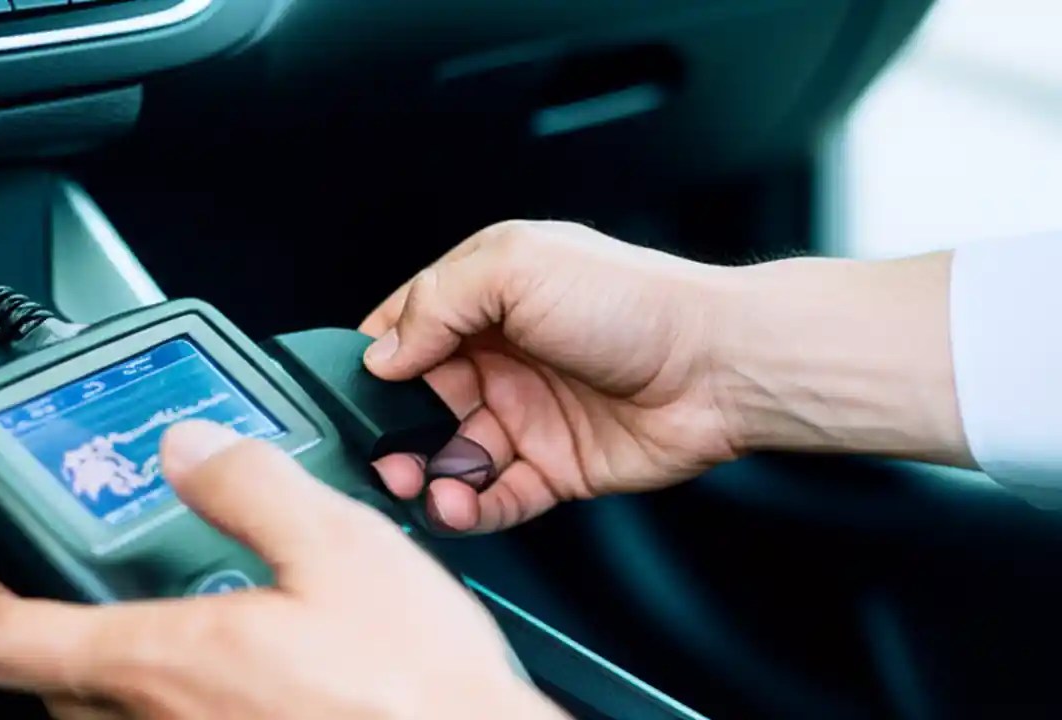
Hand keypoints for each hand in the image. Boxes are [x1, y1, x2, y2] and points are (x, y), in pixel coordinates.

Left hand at [0, 420, 562, 719]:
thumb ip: (251, 486)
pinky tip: (242, 682)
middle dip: (64, 632)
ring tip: (179, 631)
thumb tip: (190, 449)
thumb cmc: (418, 687)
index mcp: (169, 662)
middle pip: (54, 688)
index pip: (13, 642)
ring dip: (119, 677)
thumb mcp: (342, 548)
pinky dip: (174, 708)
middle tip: (103, 591)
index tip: (7, 571)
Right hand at [363, 222, 970, 533]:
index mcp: (487, 298)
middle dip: (393, 432)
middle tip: (385, 455)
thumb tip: (382, 352)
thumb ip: (436, 303)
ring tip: (421, 484)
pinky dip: (469, 508)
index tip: (356, 391)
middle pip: (420, 403)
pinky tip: (458, 504)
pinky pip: (495, 496)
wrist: (716, 365)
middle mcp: (501, 357)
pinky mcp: (553, 467)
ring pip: (451, 456)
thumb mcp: (515, 266)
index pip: (408, 330)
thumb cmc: (631, 302)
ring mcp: (526, 414)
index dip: (377, 361)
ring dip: (426, 476)